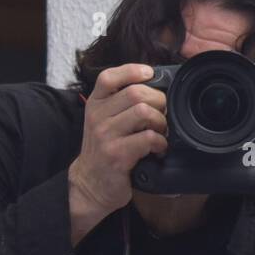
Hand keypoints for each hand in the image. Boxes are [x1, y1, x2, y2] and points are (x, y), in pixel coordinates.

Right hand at [68, 63, 169, 243]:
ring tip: (161, 131)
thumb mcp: (103, 120)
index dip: (131, 70)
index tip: (149, 74)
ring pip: (144, 113)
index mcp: (95, 104)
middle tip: (163, 113)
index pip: (108, 77)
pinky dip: (161, 142)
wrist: (91, 183)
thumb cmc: (104, 149)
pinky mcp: (117, 155)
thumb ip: (120, 103)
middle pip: (135, 93)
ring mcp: (105, 136)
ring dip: (161, 121)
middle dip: (158, 101)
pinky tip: (159, 148)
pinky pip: (148, 138)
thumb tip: (155, 85)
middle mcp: (97, 117)